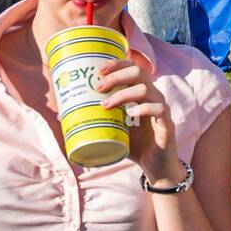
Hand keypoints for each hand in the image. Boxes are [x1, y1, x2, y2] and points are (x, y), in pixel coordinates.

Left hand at [96, 59, 182, 184]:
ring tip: (106, 105)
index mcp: (141, 93)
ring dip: (123, 94)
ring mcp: (161, 108)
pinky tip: (130, 115)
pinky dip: (142, 109)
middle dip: (116, 76)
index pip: (132, 67)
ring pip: (146, 89)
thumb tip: (63, 115)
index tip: (99, 70)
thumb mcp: (113, 129)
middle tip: (99, 87)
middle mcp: (152, 96)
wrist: (155, 166)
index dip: (117, 64)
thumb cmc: (134, 144)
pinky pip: (158, 109)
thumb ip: (95, 119)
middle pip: (138, 72)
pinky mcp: (167, 123)